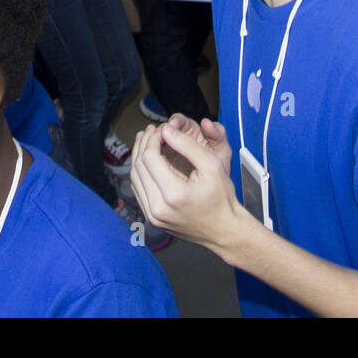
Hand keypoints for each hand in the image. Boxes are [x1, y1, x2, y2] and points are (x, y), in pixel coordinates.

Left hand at [129, 120, 246, 250]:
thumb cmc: (222, 197)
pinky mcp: (152, 219)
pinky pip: (139, 191)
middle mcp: (158, 208)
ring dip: (138, 157)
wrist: (223, 229)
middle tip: (152, 130)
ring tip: (147, 140)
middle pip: (138, 167)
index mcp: (174, 194)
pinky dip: (140, 173)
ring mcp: (152, 216)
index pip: (150, 157)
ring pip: (135, 179)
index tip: (161, 128)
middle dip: (144, 144)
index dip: (153, 138)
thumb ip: (188, 145)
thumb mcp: (212, 165)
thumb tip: (166, 130)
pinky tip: (147, 160)